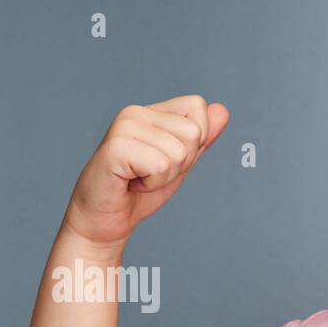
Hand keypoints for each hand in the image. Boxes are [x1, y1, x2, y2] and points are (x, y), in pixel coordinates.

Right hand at [62, 95, 228, 250]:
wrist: (105, 219)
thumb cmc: (139, 191)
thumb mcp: (179, 164)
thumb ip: (200, 139)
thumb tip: (222, 110)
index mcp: (151, 112)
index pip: (197, 106)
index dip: (194, 142)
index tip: (166, 160)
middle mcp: (135, 112)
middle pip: (193, 132)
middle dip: (181, 164)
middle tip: (150, 173)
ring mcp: (123, 127)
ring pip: (179, 153)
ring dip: (164, 177)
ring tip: (139, 179)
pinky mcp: (116, 147)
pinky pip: (161, 166)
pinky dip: (152, 184)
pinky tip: (130, 183)